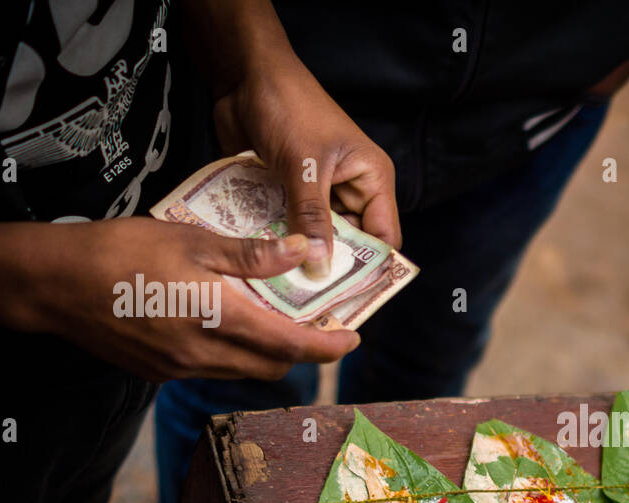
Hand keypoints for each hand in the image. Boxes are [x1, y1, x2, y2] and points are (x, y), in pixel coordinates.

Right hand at [11, 218, 358, 380]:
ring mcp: (182, 370)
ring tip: (274, 320)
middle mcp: (207, 355)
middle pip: (275, 366)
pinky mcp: (161, 373)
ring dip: (268, 353)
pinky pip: (214, 370)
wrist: (53, 284)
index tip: (352, 338)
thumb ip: (252, 255)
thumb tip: (303, 253)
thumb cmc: (121, 252)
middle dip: (302, 351)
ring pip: (245, 371)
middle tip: (316, 323)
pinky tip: (226, 323)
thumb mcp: (193, 240)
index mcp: (222, 319)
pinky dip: (234, 353)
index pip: (294, 347)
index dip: (330, 347)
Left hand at [212, 49, 399, 277]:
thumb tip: (319, 267)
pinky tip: (266, 263)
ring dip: (301, 257)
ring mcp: (318, 193)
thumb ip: (312, 217)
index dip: (371, 269)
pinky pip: (291, 226)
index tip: (350, 299)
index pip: (384, 237)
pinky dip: (280, 242)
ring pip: (317, 239)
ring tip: (284, 288)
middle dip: (331, 269)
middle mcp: (350, 190)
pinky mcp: (289, 193)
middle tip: (311, 302)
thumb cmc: (288, 105)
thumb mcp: (304, 165)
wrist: (244, 74)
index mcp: (371, 179)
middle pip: (350, 244)